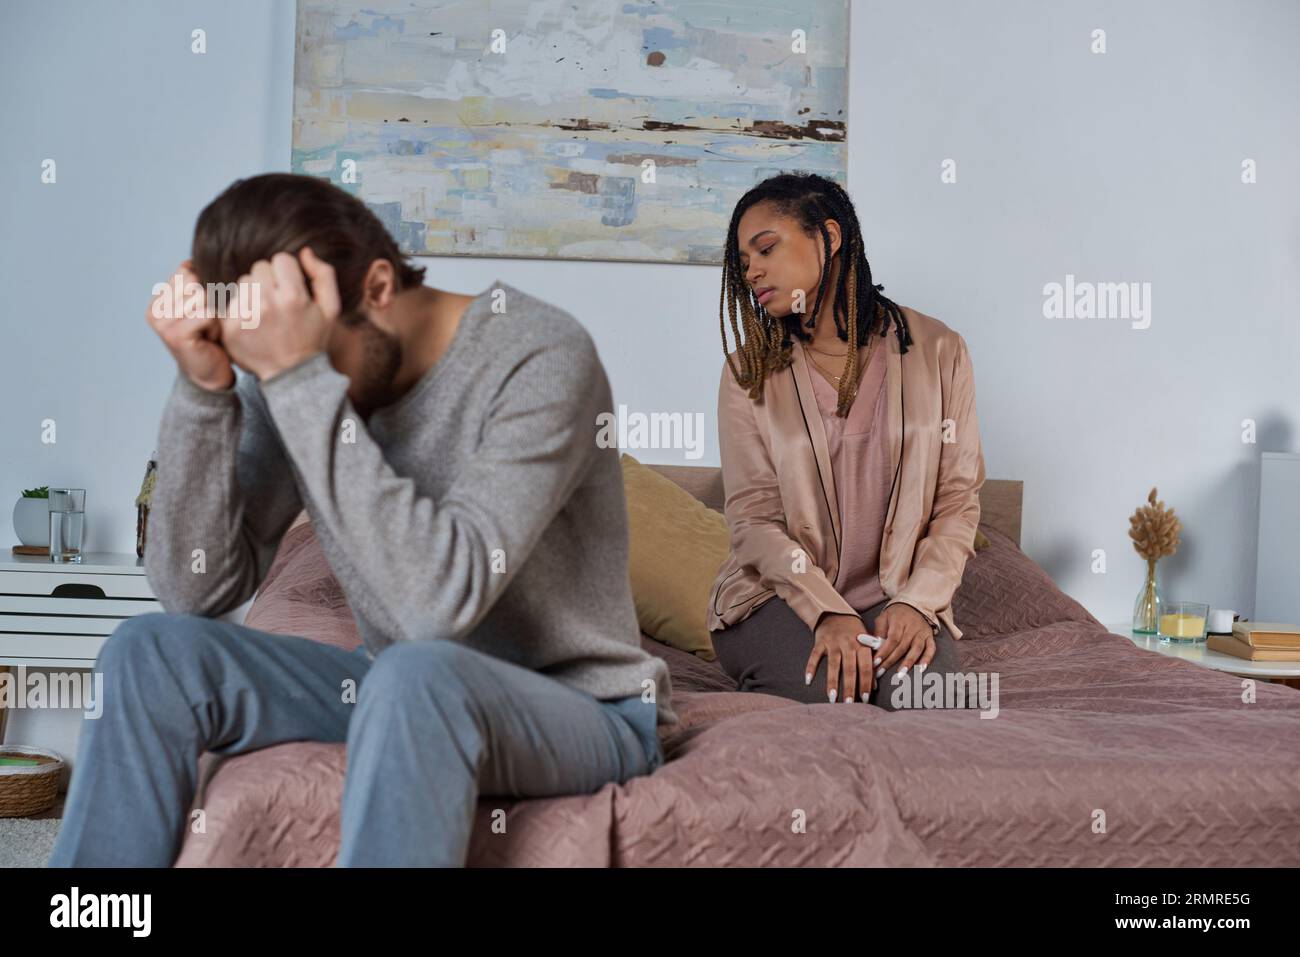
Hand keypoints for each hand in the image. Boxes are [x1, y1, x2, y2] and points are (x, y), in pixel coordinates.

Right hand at [146, 260, 234, 391]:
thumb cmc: (212, 337)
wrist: (211, 375)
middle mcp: (155, 307)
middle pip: (195, 280)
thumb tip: (214, 252)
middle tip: (211, 323)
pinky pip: (206, 313)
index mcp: (160, 297)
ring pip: (202, 295)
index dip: (207, 287)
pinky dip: (216, 325)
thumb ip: (202, 281)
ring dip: (216, 313)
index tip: (207, 310)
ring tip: (211, 331)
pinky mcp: (174, 334)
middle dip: (212, 300)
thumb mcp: (205, 305)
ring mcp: (162, 321)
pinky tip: (211, 338)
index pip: (188, 270)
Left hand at [221, 247, 340, 380]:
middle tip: (277, 302)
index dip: (287, 272)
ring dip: (253, 293)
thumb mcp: (331, 308)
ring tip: (265, 313)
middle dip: (269, 281)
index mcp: (294, 296)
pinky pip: (231, 301)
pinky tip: (253, 323)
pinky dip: (241, 308)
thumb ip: (324, 275)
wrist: (291, 374)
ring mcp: (246, 316)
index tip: (290, 289)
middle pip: (259, 268)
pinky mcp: (230, 327)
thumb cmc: (313, 338)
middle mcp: (268, 303)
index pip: (281, 259)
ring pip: (243, 283)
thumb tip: (305, 251)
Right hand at [805, 613, 877, 703]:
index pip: (865, 667)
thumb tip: (874, 686)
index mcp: (862, 645)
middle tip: (849, 704)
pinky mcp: (820, 642)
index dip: (866, 683)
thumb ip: (870, 662)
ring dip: (832, 682)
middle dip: (849, 688)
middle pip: (849, 669)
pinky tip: (808, 681)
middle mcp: (848, 644)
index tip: (865, 699)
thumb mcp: (866, 642)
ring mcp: (833, 643)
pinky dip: (810, 668)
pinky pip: (814, 656)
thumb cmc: (854, 632)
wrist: (835, 612)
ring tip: (832, 698)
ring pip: (833, 665)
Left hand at [872, 603, 936, 681]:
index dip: (884, 652)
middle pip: (902, 647)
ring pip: (916, 649)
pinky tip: (921, 669)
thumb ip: (879, 631)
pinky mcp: (930, 636)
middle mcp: (912, 627)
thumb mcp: (884, 617)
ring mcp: (922, 632)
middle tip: (881, 672)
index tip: (876, 662)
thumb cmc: (895, 614)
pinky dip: (927, 659)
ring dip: (908, 663)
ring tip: (900, 674)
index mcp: (899, 621)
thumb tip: (873, 646)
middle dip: (891, 661)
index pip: (892, 639)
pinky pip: (931, 649)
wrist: (914, 604)